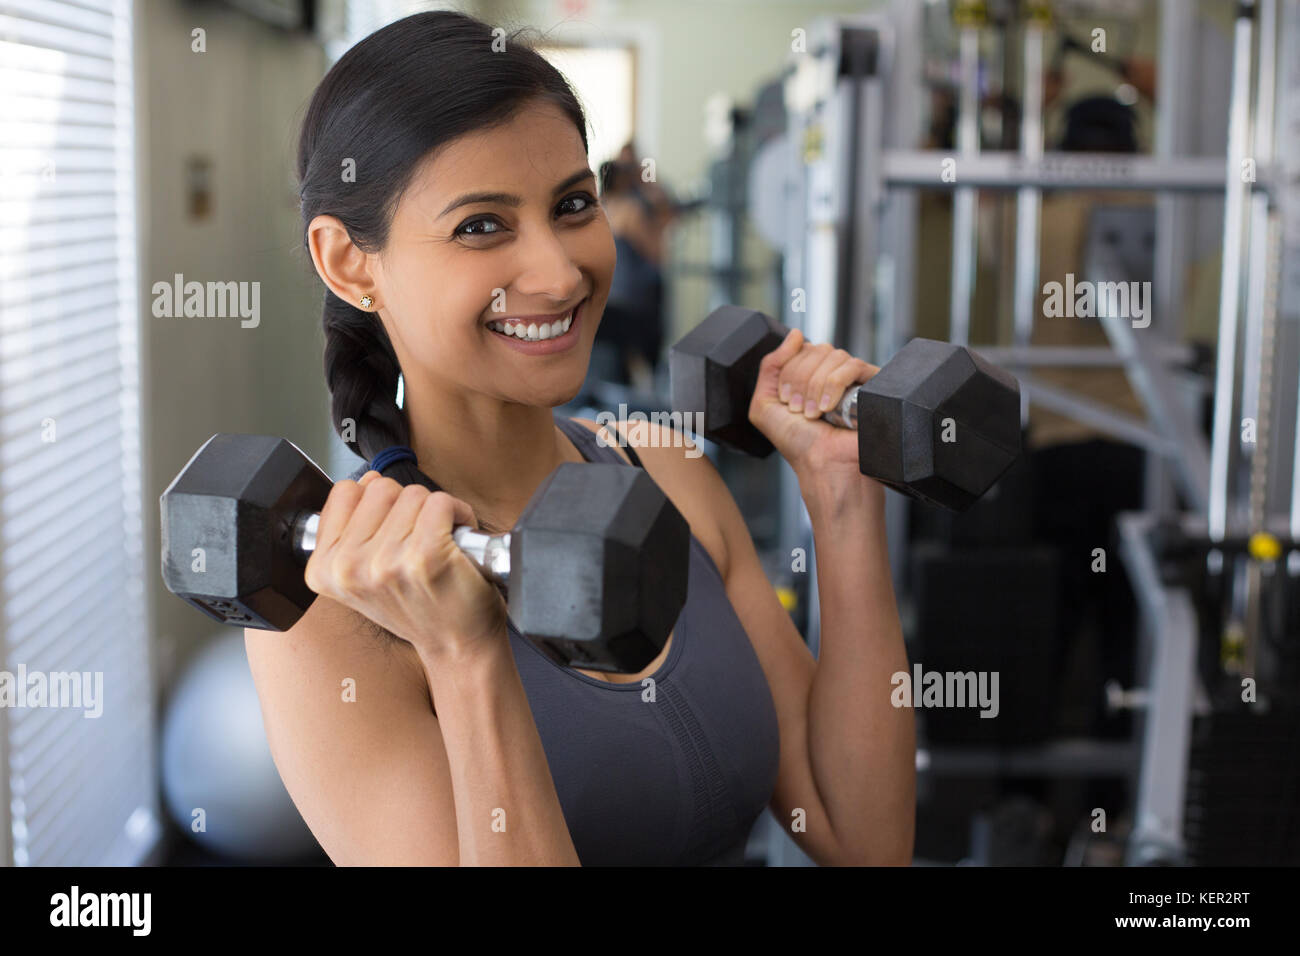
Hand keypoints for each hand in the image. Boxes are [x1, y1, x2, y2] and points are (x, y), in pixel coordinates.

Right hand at [303, 471, 508, 661]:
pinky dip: (459, 513)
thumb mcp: (366, 572)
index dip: (376, 504)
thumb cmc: (419, 606)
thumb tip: (369, 480)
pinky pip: (440, 502)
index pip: (343, 492)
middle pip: (380, 488)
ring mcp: (385, 563)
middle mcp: (348, 568)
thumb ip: (356, 524)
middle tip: (418, 540)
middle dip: (406, 506)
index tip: (391, 532)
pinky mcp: (424, 556)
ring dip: (435, 511)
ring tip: (439, 543)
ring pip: (412, 493)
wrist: (457, 645)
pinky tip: (458, 540)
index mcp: (324, 569)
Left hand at [747, 328, 879, 483]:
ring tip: (815, 414)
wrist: (823, 465)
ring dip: (815, 386)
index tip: (787, 402)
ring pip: (832, 354)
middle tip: (800, 411)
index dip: (789, 372)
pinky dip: (833, 384)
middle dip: (800, 380)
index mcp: (810, 374)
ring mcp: (854, 378)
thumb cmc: (798, 444)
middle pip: (815, 348)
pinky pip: (852, 365)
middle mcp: (833, 373)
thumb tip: (795, 334)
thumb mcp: (765, 405)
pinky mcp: (873, 385)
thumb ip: (770, 366)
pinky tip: (829, 407)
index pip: (800, 348)